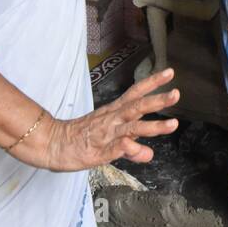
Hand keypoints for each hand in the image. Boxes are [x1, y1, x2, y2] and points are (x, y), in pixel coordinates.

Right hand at [36, 69, 179, 170]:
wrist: (51, 143)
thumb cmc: (80, 140)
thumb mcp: (109, 143)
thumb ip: (131, 147)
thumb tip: (149, 153)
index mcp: (114, 113)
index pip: (135, 94)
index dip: (152, 83)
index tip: (169, 72)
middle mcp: (112, 120)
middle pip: (137, 107)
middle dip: (158, 100)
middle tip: (176, 94)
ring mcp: (106, 135)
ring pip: (131, 127)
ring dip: (153, 126)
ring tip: (172, 124)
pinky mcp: (97, 151)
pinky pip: (114, 149)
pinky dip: (125, 147)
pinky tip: (137, 147)